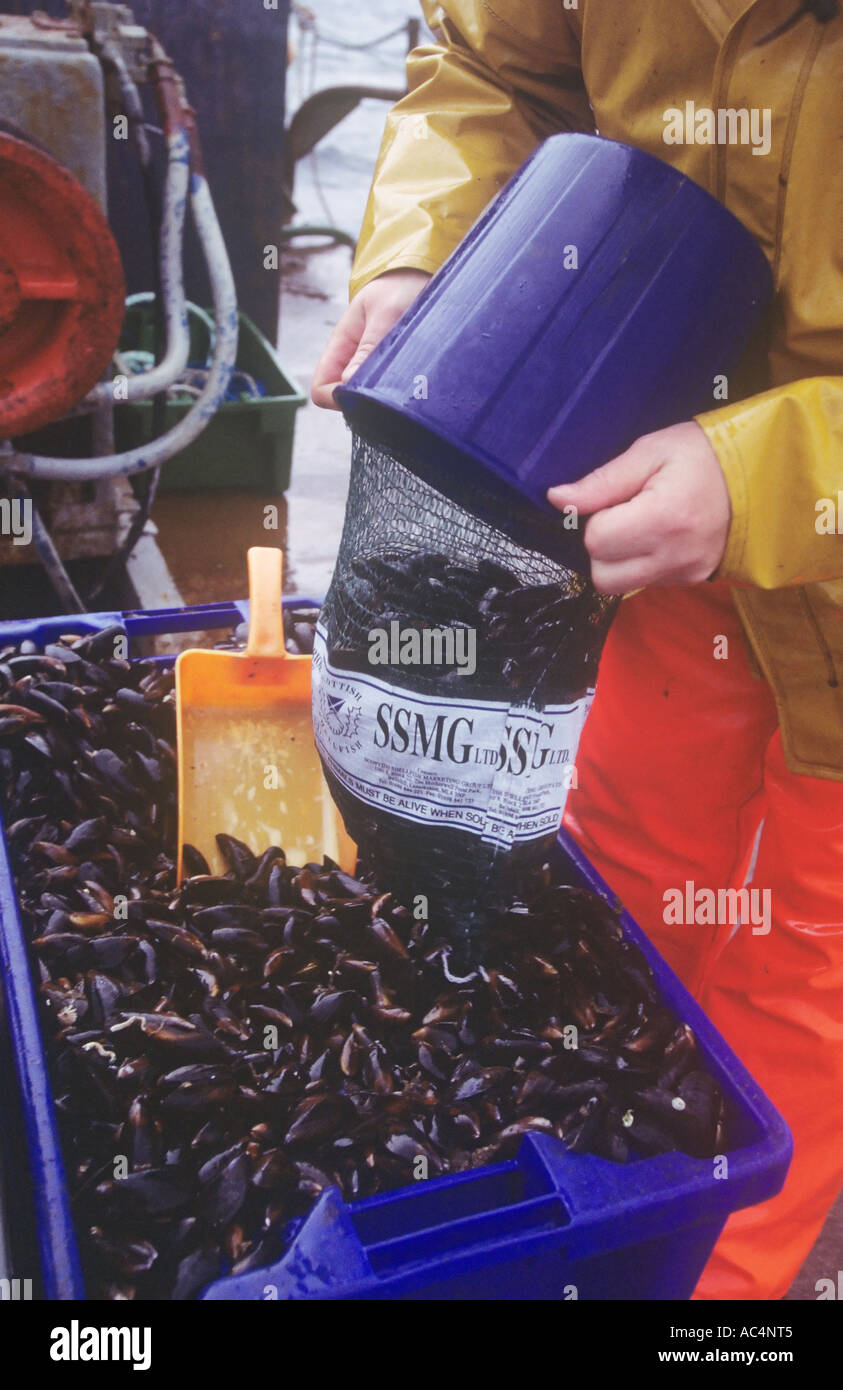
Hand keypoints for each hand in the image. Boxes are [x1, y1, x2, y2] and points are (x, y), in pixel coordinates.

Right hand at [311, 269, 431, 408]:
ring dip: (381, 395)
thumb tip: (347, 384)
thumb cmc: (401, 288)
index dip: (336, 398)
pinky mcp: (387, 370)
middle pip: (342, 398)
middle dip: (362, 399)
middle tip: (392, 385)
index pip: (320, 388)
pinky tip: (413, 379)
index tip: (364, 395)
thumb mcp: (385, 314)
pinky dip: (395, 391)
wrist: (421, 275)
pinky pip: (383, 392)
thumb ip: (368, 348)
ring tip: (407, 377)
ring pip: (364, 397)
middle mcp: (350, 360)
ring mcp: (368, 366)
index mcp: (341, 345)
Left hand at [546, 422, 730, 592]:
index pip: (596, 541)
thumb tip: (558, 499)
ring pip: (620, 586)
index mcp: (663, 519)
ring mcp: (685, 574)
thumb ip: (601, 481)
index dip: (597, 518)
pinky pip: (645, 583)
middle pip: (602, 575)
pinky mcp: (691, 581)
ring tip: (642, 524)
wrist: (760, 473)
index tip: (620, 498)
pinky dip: (641, 563)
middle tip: (625, 514)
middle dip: (601, 546)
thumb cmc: (703, 455)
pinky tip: (659, 535)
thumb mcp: (650, 451)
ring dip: (618, 559)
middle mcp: (674, 556)